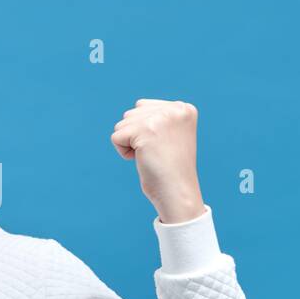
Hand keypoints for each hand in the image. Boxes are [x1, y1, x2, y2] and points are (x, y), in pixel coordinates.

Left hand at [110, 99, 205, 223]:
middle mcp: (175, 109)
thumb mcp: (171, 134)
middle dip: (136, 136)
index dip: (145, 130)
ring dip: (130, 143)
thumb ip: (158, 116)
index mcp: (184, 108)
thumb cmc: (171, 169)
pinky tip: (141, 160)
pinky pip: (116, 137)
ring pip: (122, 124)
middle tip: (156, 153)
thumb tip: (138, 105)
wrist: (177, 193)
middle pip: (132, 114)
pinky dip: (123, 152)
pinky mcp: (145, 130)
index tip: (163, 147)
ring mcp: (161, 118)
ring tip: (150, 156)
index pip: (143, 107)